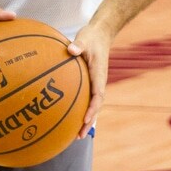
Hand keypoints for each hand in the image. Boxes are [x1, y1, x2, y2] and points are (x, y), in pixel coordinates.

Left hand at [66, 21, 116, 138]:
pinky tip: (69, 118)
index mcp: (99, 74)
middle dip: (88, 122)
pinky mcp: (90, 82)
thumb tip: (71, 50)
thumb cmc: (91, 37)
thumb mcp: (84, 39)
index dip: (92, 109)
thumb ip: (78, 45)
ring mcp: (95, 83)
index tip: (85, 120)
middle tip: (78, 136)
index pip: (98, 96)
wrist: (100, 34)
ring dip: (85, 120)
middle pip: (95, 106)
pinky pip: (86, 98)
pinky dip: (80, 109)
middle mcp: (98, 82)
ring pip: (91, 105)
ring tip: (76, 135)